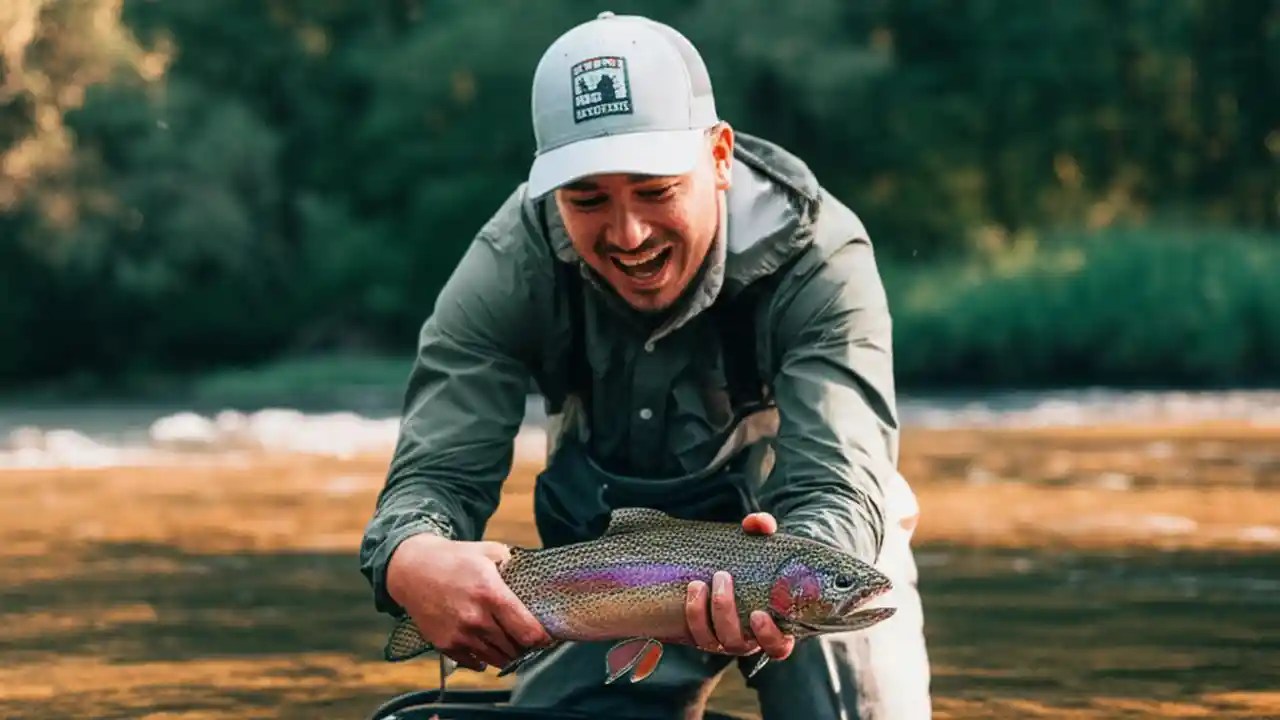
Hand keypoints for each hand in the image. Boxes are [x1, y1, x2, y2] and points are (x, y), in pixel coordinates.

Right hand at [386, 533, 551, 671]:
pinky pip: (474, 663)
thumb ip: (516, 566)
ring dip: (506, 654)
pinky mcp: (445, 645)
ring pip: (496, 659)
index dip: (542, 638)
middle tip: (526, 638)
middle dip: (524, 645)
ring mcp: (459, 635)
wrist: (413, 569)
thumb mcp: (490, 551)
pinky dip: (484, 659)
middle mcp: (476, 618)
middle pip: (514, 648)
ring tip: (509, 642)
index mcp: (492, 594)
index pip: (527, 631)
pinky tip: (486, 645)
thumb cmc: (456, 559)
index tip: (546, 637)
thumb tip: (536, 581)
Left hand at [684, 512, 795, 660]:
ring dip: (700, 615)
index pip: (777, 648)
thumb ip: (765, 530)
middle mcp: (749, 640)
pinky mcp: (701, 632)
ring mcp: (723, 639)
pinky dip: (689, 615)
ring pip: (710, 641)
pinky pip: (690, 634)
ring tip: (697, 583)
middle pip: (736, 643)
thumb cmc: (761, 559)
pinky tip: (689, 589)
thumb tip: (758, 523)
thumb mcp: (766, 544)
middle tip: (722, 576)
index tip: (758, 614)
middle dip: (724, 611)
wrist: (737, 566)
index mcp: (775, 628)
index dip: (768, 636)